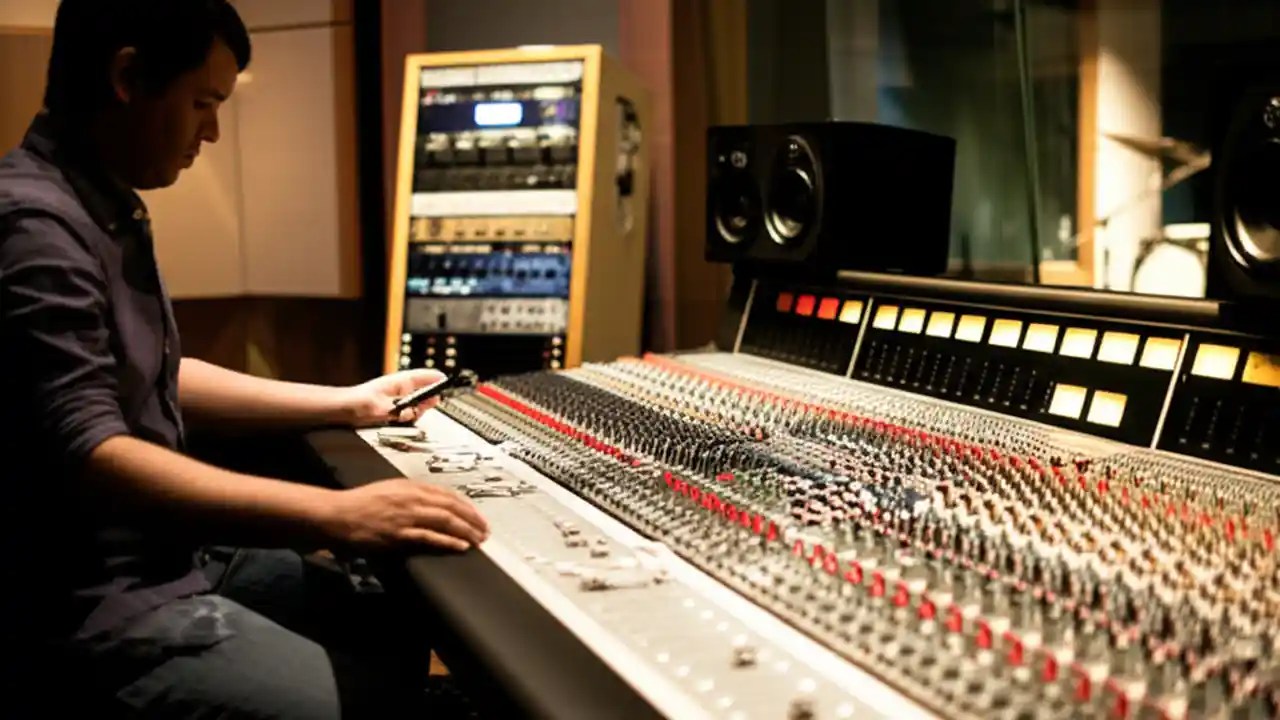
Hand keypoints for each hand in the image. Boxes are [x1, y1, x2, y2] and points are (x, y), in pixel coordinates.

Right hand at [326, 478, 489, 551]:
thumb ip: (411, 494)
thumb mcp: (390, 489)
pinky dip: (448, 542)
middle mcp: (412, 498)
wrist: (337, 514)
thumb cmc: (360, 503)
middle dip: (472, 519)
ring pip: (445, 521)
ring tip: (479, 540)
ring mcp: (407, 516)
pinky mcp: (399, 534)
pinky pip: (430, 537)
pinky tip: (461, 546)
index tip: (478, 516)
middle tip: (485, 530)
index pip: (447, 494)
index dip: (466, 506)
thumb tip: (432, 502)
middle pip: (452, 507)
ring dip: (466, 531)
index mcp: (411, 486)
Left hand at [341, 369, 445, 426]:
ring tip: (413, 414)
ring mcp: (396, 394)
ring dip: (418, 408)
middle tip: (433, 404)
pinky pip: (408, 407)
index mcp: (400, 381)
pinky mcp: (392, 403)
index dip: (437, 379)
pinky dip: (409, 413)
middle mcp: (399, 386)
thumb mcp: (386, 409)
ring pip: (416, 400)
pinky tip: (404, 417)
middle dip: (429, 398)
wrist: (344, 408)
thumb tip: (418, 409)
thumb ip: (405, 410)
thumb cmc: (359, 403)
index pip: (425, 376)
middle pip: (423, 389)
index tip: (446, 382)